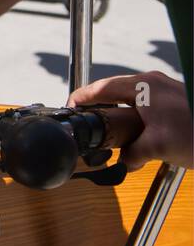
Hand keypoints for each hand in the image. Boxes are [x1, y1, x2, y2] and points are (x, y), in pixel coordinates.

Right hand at [69, 71, 192, 169]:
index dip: (81, 98)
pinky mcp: (175, 101)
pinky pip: (145, 105)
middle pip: (114, 91)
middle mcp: (152, 83)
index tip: (70, 108)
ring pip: (130, 98)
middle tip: (88, 123)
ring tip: (110, 131)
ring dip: (119, 113)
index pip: (101, 87)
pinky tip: (136, 134)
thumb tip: (123, 162)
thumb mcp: (157, 148)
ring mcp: (165, 91)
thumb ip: (132, 154)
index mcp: (143, 86)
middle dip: (99, 106)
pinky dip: (135, 117)